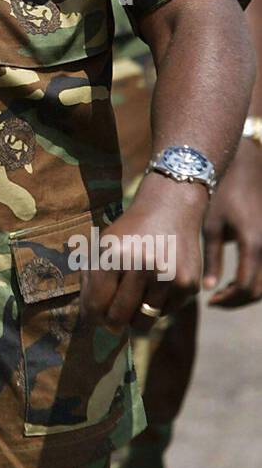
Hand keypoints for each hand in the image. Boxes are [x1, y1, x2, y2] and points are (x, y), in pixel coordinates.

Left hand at [80, 175, 205, 332]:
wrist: (171, 208)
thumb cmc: (130, 231)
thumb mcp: (104, 245)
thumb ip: (92, 280)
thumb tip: (91, 320)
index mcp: (115, 254)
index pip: (96, 303)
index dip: (92, 315)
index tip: (94, 317)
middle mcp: (143, 264)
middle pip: (118, 318)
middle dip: (111, 322)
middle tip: (111, 318)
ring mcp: (168, 276)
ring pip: (143, 321)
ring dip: (135, 315)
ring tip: (135, 295)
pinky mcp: (188, 285)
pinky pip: (164, 313)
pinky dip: (157, 306)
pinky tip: (157, 284)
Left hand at [203, 140, 261, 306]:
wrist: (245, 165)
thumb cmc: (221, 192)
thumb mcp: (211, 225)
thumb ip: (212, 259)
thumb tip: (209, 288)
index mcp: (253, 244)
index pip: (245, 287)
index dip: (228, 300)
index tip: (209, 301)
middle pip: (259, 291)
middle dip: (237, 300)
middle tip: (216, 301)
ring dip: (248, 292)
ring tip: (224, 291)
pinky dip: (256, 279)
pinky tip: (237, 277)